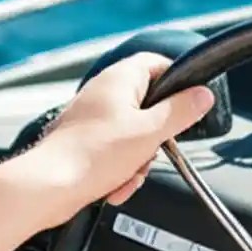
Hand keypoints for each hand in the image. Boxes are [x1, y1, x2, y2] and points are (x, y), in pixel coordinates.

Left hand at [1, 53, 214, 217]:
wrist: (48, 187)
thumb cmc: (91, 155)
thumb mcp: (150, 132)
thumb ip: (181, 111)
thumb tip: (203, 95)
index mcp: (119, 79)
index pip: (158, 63)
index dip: (178, 81)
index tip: (189, 103)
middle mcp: (104, 93)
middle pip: (150, 106)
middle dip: (156, 136)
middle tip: (152, 148)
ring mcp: (93, 117)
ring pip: (135, 134)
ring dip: (138, 160)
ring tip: (127, 173)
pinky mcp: (85, 141)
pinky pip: (116, 152)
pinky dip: (120, 170)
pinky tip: (114, 185)